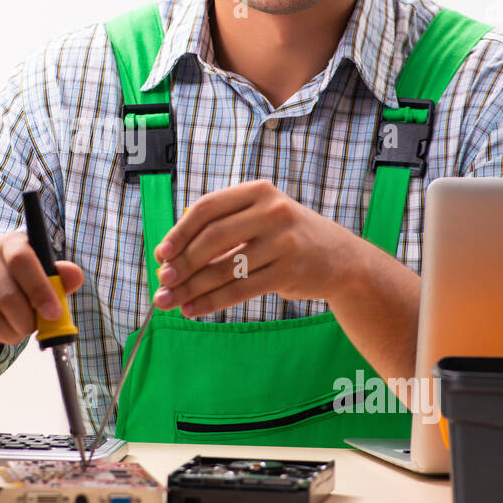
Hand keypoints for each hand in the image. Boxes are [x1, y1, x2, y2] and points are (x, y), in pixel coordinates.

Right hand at [0, 229, 83, 346]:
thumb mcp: (40, 275)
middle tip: (30, 329)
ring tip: (13, 331)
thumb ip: (58, 278)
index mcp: (12, 243)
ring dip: (8, 335)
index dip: (40, 291)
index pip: (23, 261)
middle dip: (25, 323)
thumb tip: (75, 275)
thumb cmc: (15, 281)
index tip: (53, 315)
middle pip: (8, 297)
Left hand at [152, 180, 365, 315]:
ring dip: (192, 288)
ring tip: (169, 301)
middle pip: (213, 237)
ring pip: (225, 268)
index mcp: (257, 191)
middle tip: (162, 281)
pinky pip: (241, 290)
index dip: (179, 231)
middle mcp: (272, 211)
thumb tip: (168, 257)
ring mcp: (284, 242)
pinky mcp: (289, 271)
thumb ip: (221, 229)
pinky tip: (193, 310)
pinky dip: (212, 302)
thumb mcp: (259, 218)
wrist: (340, 259)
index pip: (208, 208)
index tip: (161, 254)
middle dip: (183, 262)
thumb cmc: (285, 238)